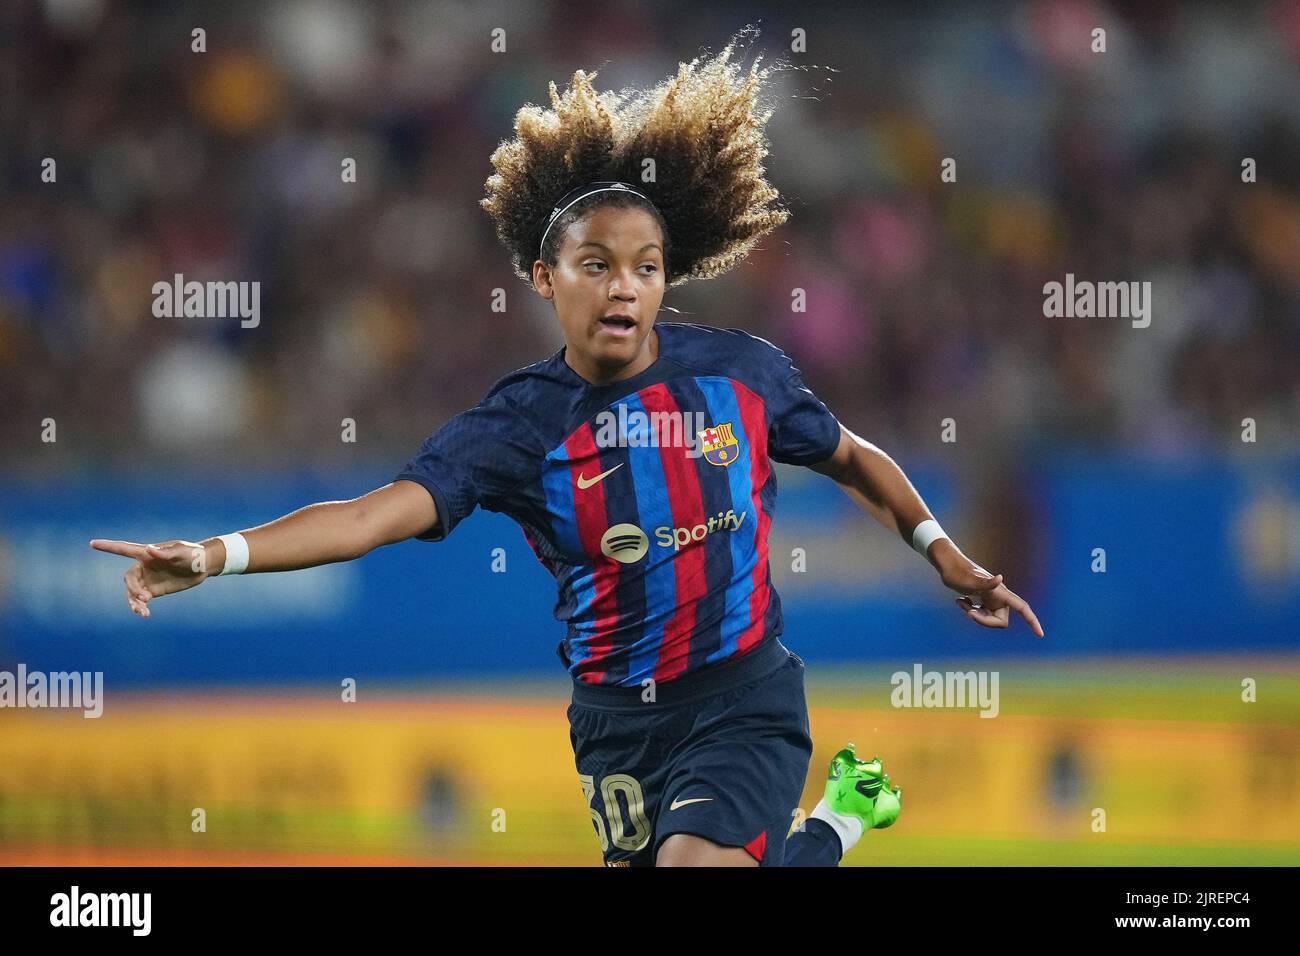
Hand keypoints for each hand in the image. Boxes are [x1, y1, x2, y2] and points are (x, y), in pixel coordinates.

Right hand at [89, 538, 213, 618]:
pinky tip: (145, 615)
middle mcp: (143, 566)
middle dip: (132, 589)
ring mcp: (147, 579)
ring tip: (143, 612)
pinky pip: (141, 600)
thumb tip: (149, 550)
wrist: (203, 566)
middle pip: (128, 578)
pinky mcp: (154, 590)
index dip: (108, 546)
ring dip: (134, 602)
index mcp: (147, 553)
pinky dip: (140, 607)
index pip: (124, 549)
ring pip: (132, 592)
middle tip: (144, 598)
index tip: (92, 543)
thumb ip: (166, 552)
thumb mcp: (182, 552)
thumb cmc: (193, 554)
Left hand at [932, 542, 1044, 637]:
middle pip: (1000, 621)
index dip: (1032, 621)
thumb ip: (986, 582)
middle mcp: (999, 596)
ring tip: (961, 602)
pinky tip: (960, 601)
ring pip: (989, 619)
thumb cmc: (958, 572)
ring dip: (974, 615)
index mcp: (1001, 592)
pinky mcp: (982, 599)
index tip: (1041, 635)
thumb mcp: (969, 581)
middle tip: (968, 613)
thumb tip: (1000, 578)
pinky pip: (981, 614)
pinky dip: (970, 610)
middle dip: (984, 621)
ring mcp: (991, 598)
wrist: (948, 565)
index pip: (1022, 607)